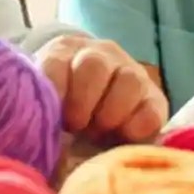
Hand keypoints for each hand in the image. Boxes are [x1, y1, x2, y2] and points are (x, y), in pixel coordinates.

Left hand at [37, 35, 167, 143]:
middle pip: (94, 66)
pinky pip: (152, 110)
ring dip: (110, 114)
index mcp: (64, 52)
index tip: (51, 116)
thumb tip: (40, 141)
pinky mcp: (154, 100)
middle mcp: (100, 54)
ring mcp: (131, 73)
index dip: (54, 91)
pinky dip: (137, 128)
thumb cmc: (60, 108)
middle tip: (76, 126)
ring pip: (129, 81)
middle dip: (82, 102)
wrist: (93, 107)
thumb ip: (39, 114)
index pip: (56, 62)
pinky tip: (122, 138)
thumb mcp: (45, 104)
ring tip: (98, 133)